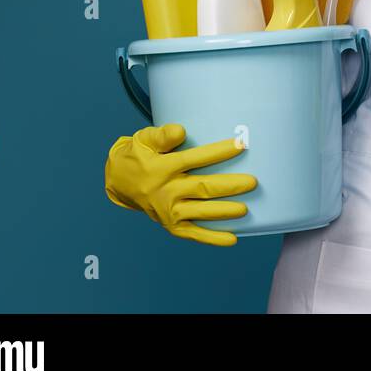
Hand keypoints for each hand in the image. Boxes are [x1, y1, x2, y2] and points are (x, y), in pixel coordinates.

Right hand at [105, 123, 256, 246]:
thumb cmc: (138, 155)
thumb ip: (162, 135)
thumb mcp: (143, 140)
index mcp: (161, 168)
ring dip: (223, 212)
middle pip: (202, 188)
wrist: (118, 181)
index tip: (241, 145)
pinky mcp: (171, 225)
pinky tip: (232, 238)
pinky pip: (193, 233)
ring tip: (245, 209)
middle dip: (229, 186)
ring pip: (201, 212)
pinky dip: (212, 238)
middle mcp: (166, 191)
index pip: (194, 158)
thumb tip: (181, 131)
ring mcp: (168, 211)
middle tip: (252, 182)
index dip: (218, 152)